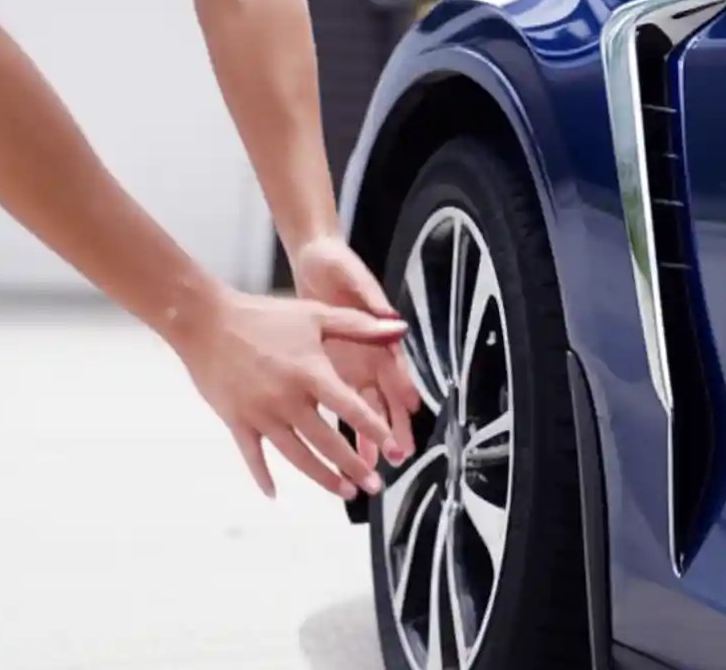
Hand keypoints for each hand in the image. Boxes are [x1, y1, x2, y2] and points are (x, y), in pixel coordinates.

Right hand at [172, 286, 408, 498]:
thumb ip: (361, 325)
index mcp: (311, 374)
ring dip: (323, 478)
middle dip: (355, 467)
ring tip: (346, 492)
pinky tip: (275, 495)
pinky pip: (252, 457)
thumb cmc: (263, 316)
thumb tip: (401, 327)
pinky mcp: (237, 422)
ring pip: (297, 456)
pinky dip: (263, 477)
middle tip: (375, 485)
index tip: (395, 450)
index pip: (352, 410)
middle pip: (328, 442)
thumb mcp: (315, 314)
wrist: (205, 321)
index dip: (377, 431)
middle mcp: (288, 400)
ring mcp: (261, 415)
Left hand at [293, 236, 420, 465]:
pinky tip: (334, 452)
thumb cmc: (337, 268)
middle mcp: (367, 356)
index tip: (412, 413)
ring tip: (368, 465)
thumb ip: (373, 300)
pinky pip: (335, 405)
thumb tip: (393, 317)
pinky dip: (337, 427)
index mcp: (376, 338)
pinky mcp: (328, 369)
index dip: (404, 393)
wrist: (314, 260)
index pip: (395, 371)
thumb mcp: (356, 279)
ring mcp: (349, 365)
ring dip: (365, 436)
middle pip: (382, 399)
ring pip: (360, 410)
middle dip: (390, 427)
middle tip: (399, 454)